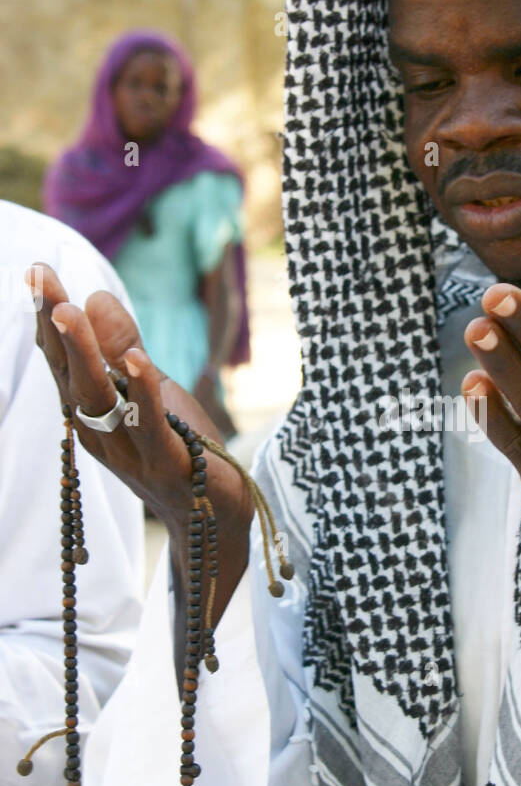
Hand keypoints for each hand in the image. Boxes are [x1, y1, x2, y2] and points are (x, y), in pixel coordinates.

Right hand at [27, 263, 253, 629]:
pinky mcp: (167, 463)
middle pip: (70, 376)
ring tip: (69, 312)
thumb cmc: (179, 445)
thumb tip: (92, 296)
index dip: (47, 318)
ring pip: (98, 399)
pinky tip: (137, 360)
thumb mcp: (150, 388)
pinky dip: (142, 393)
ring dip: (83, 355)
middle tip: (42, 282)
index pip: (62, 360)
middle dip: (54, 329)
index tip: (37, 271)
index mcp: (91, 413)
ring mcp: (130, 451)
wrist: (217, 515)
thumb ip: (122, 346)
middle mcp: (100, 433)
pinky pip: (149, 425)